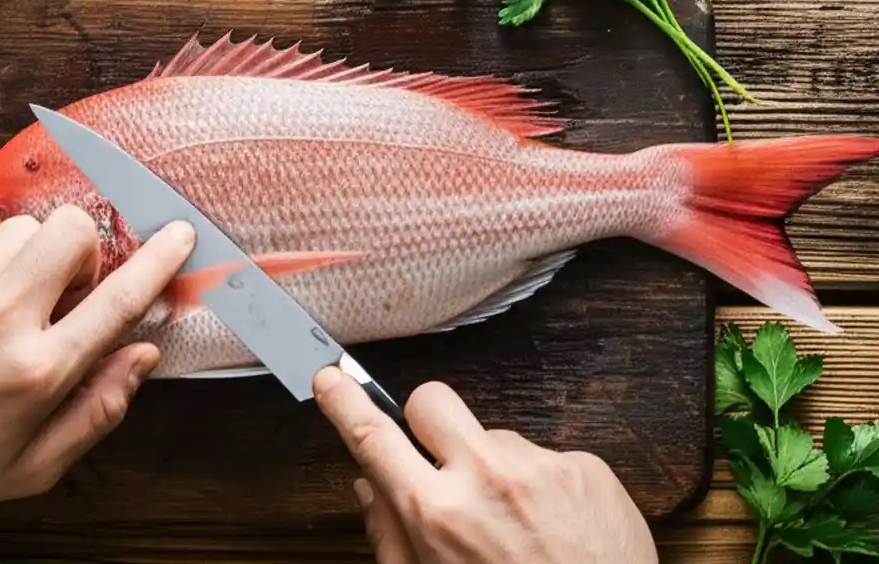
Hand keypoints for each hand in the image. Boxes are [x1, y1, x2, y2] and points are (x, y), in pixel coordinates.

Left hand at [0, 206, 194, 562]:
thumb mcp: (29, 470)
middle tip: (67, 288)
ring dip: (34, 257)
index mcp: (37, 372)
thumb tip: (142, 357)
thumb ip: (97, 412)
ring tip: (9, 301)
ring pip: (26, 228)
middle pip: (73, 231)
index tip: (177, 235)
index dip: (158, 261)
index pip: (118, 299)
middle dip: (86, 250)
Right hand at [313, 368, 656, 563]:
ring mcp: (540, 467)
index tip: (331, 378)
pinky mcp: (586, 467)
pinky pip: (546, 458)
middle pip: (432, 400)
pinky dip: (543, 487)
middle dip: (426, 422)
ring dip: (494, 469)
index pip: (373, 437)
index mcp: (436, 515)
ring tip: (517, 525)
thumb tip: (370, 487)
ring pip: (494, 437)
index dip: (344, 402)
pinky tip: (554, 529)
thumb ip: (392, 537)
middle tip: (437, 459)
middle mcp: (486, 478)